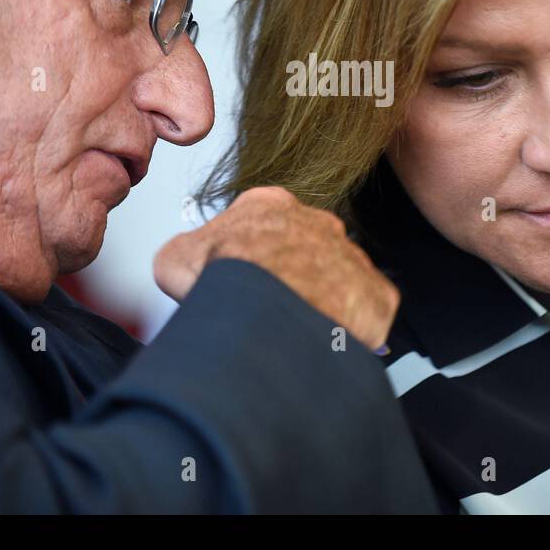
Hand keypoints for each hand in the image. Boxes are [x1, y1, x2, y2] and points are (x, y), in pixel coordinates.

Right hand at [154, 186, 397, 350]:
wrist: (267, 304)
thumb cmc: (228, 275)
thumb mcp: (176, 257)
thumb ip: (186, 254)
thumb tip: (181, 267)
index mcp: (270, 206)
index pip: (260, 224)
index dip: (245, 254)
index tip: (236, 277)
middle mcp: (316, 224)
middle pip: (303, 251)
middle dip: (287, 278)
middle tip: (264, 309)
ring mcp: (349, 257)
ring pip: (335, 282)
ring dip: (319, 304)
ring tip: (292, 332)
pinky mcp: (373, 293)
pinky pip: (365, 314)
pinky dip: (349, 330)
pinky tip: (325, 343)